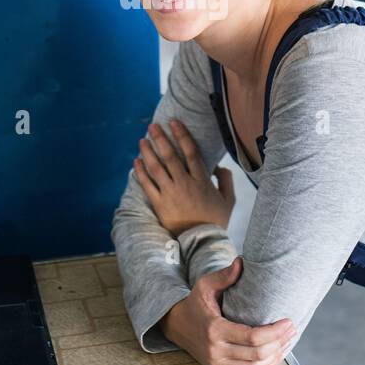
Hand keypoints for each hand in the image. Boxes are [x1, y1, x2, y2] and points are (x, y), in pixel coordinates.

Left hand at [134, 119, 234, 236]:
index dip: (182, 134)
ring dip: (148, 152)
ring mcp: (170, 193)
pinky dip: (140, 172)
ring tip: (142, 140)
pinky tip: (136, 161)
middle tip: (153, 126)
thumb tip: (219, 166)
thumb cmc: (216, 221)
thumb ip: (225, 180)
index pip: (190, 151)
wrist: (202, 242)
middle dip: (160, 138)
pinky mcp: (159, 204)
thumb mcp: (229, 200)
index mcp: (201, 180)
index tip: (174, 122)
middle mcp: (184, 183)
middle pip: (170, 156)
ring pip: (156, 168)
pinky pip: (147, 185)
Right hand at [160, 258, 295, 364]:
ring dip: (275, 358)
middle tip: (292, 330)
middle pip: (257, 354)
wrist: (177, 325)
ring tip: (287, 343)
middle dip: (279, 343)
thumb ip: (224, 275)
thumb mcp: (205, 285)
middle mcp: (215, 350)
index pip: (252, 337)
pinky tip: (275, 355)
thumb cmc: (196, 303)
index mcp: (214, 329)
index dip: (275, 332)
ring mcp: (217, 364)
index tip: (288, 322)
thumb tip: (242, 261)